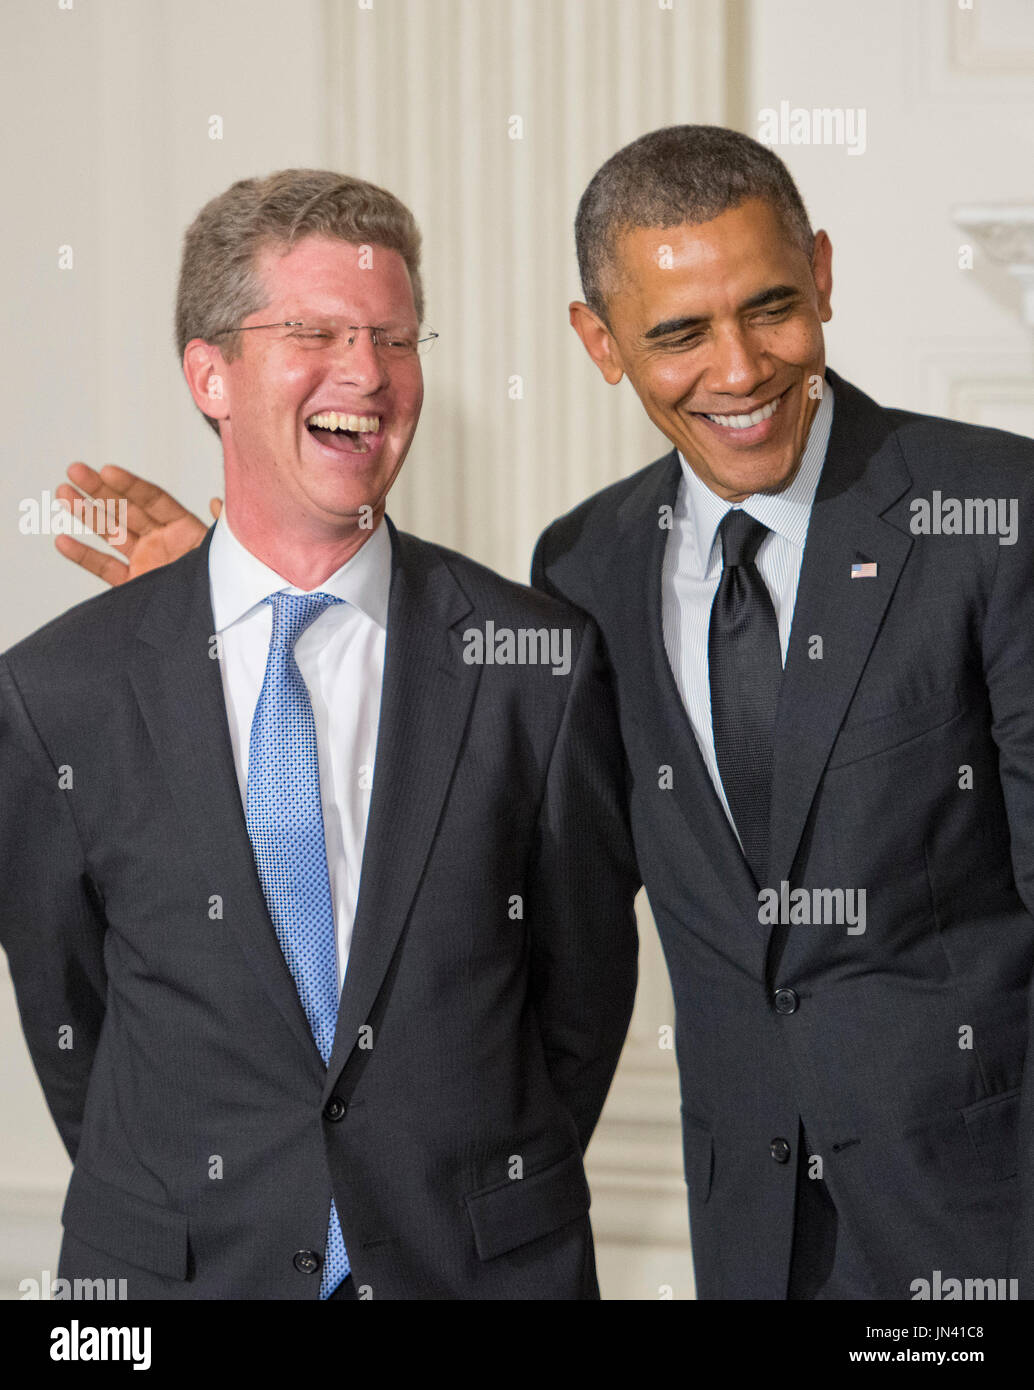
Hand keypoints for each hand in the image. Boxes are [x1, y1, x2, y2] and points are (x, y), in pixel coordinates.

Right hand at [55, 463, 222, 586]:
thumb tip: (218, 501)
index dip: (130, 485)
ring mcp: (145, 562)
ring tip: (63, 492)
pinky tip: (62, 540)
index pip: (152, 499)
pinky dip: (84, 556)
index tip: (106, 470)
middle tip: (75, 470)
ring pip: (110, 532)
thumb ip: (221, 525)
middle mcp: (161, 541)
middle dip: (100, 490)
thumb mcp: (227, 549)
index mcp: (184, 528)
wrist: (218, 620)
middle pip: (126, 509)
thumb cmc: (226, 583)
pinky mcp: (134, 585)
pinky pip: (105, 568)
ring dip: (86, 513)